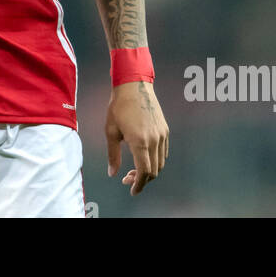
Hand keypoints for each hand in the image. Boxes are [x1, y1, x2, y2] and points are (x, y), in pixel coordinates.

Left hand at [105, 81, 168, 195]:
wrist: (133, 86)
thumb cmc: (118, 107)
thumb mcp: (111, 132)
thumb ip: (113, 155)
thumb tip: (113, 173)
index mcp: (140, 141)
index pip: (144, 172)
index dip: (139, 185)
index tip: (132, 191)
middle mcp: (154, 140)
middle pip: (154, 171)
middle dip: (142, 180)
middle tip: (127, 179)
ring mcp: (162, 134)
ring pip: (160, 162)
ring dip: (149, 171)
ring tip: (134, 169)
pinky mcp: (165, 129)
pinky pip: (163, 152)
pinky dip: (155, 160)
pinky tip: (143, 157)